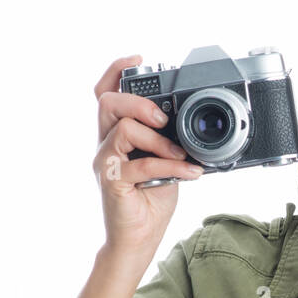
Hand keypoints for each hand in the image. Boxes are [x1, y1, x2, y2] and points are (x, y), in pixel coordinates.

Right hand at [92, 54, 202, 262]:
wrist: (139, 238)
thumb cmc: (150, 200)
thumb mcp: (166, 162)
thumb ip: (169, 141)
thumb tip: (193, 125)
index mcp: (116, 134)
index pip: (105, 94)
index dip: (117, 71)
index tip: (139, 59)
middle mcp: (106, 144)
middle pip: (108, 103)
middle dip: (140, 103)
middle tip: (164, 119)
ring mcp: (106, 162)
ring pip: (122, 128)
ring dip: (158, 138)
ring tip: (180, 154)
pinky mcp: (112, 182)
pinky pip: (139, 164)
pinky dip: (168, 166)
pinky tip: (188, 172)